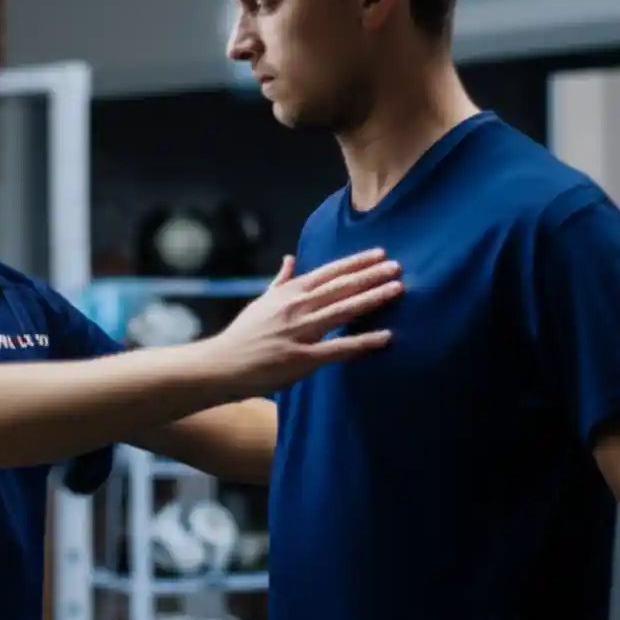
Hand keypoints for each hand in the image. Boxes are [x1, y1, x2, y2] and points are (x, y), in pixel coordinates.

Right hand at [209, 248, 402, 396]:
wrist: (222, 365)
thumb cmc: (243, 335)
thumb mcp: (260, 302)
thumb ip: (280, 281)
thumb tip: (290, 259)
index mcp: (289, 293)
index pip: (329, 272)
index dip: (357, 262)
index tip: (381, 254)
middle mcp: (297, 308)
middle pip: (341, 287)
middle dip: (371, 276)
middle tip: (397, 267)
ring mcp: (300, 332)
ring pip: (343, 311)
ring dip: (371, 299)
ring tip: (397, 290)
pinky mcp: (302, 359)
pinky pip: (339, 349)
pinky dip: (363, 342)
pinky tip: (386, 336)